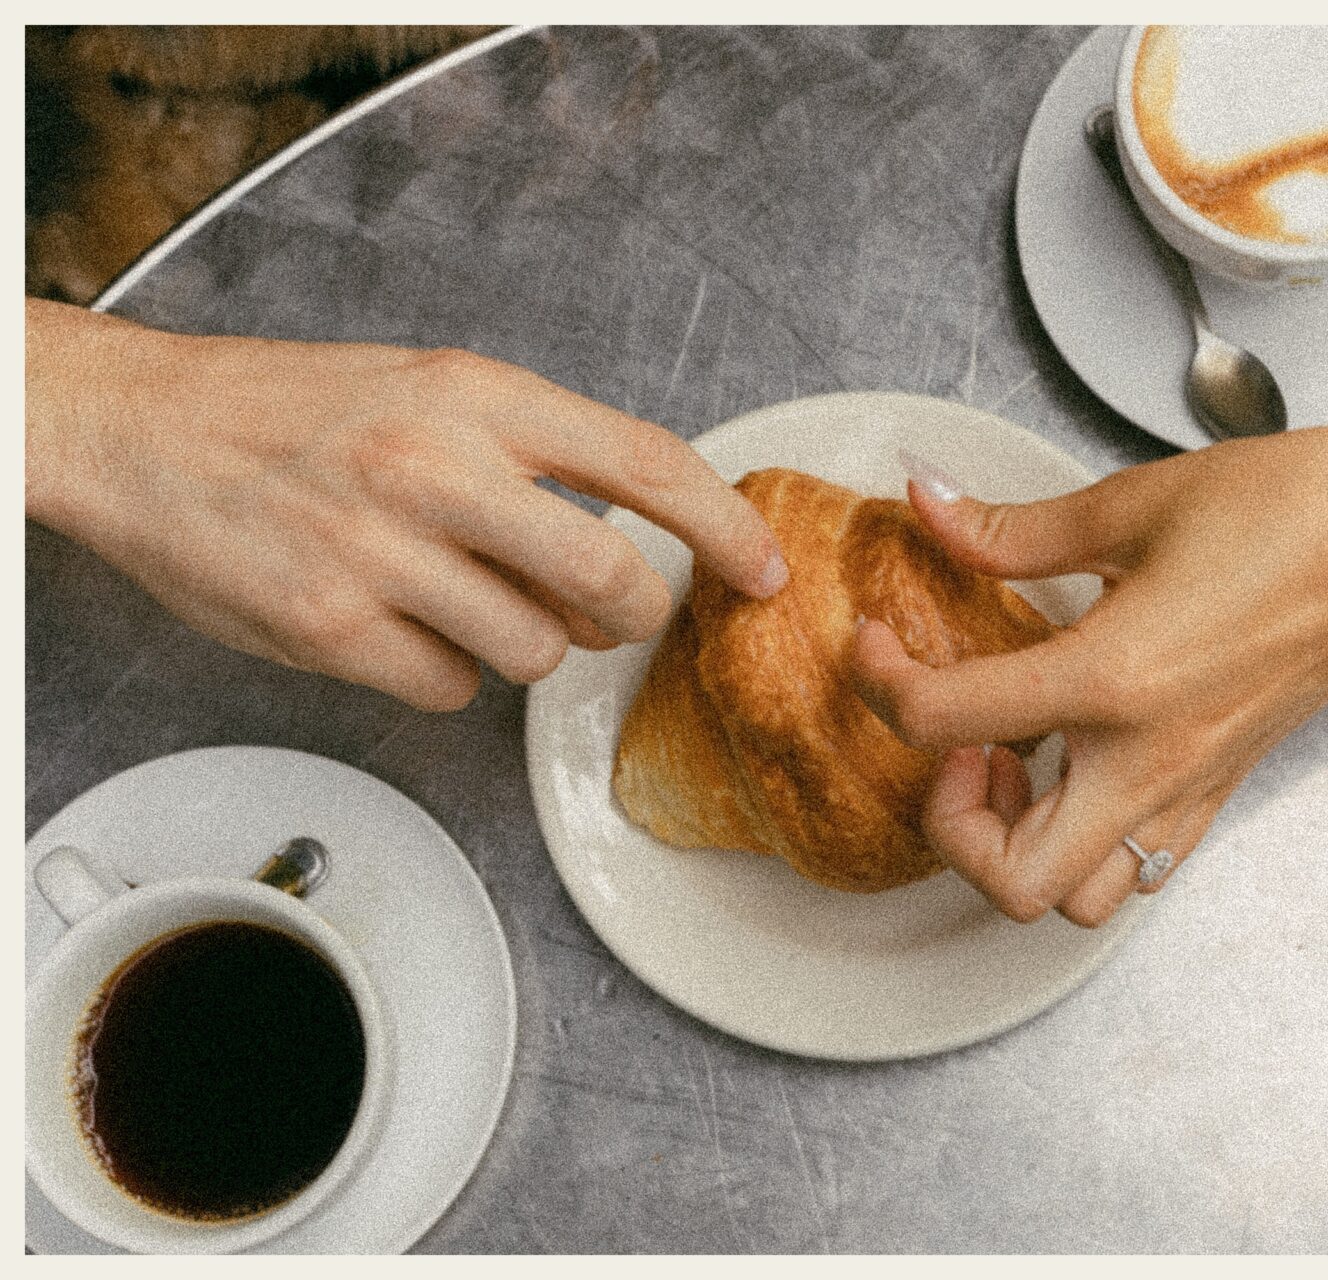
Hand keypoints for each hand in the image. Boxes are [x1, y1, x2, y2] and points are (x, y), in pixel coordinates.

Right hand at [26, 300, 787, 708]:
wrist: (144, 428)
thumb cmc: (296, 409)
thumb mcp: (431, 388)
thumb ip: (534, 454)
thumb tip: (635, 538)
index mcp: (476, 395)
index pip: (647, 462)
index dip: (726, 527)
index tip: (764, 570)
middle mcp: (437, 469)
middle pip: (613, 582)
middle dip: (634, 617)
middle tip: (618, 614)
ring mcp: (382, 553)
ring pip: (536, 652)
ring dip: (526, 643)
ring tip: (459, 595)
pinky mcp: (333, 629)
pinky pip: (454, 690)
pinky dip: (447, 673)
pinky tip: (400, 626)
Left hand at [850, 417, 1327, 925]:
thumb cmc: (1286, 509)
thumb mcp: (1132, 504)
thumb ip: (1012, 528)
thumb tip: (928, 503)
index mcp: (1114, 680)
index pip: (944, 721)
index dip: (878, 682)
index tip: (874, 644)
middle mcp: (1149, 760)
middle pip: (1011, 880)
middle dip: (950, 826)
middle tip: (957, 740)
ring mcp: (1189, 789)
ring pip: (1079, 901)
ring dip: (1017, 848)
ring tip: (1013, 758)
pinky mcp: (1219, 790)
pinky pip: (1134, 868)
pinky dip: (1078, 841)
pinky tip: (1069, 759)